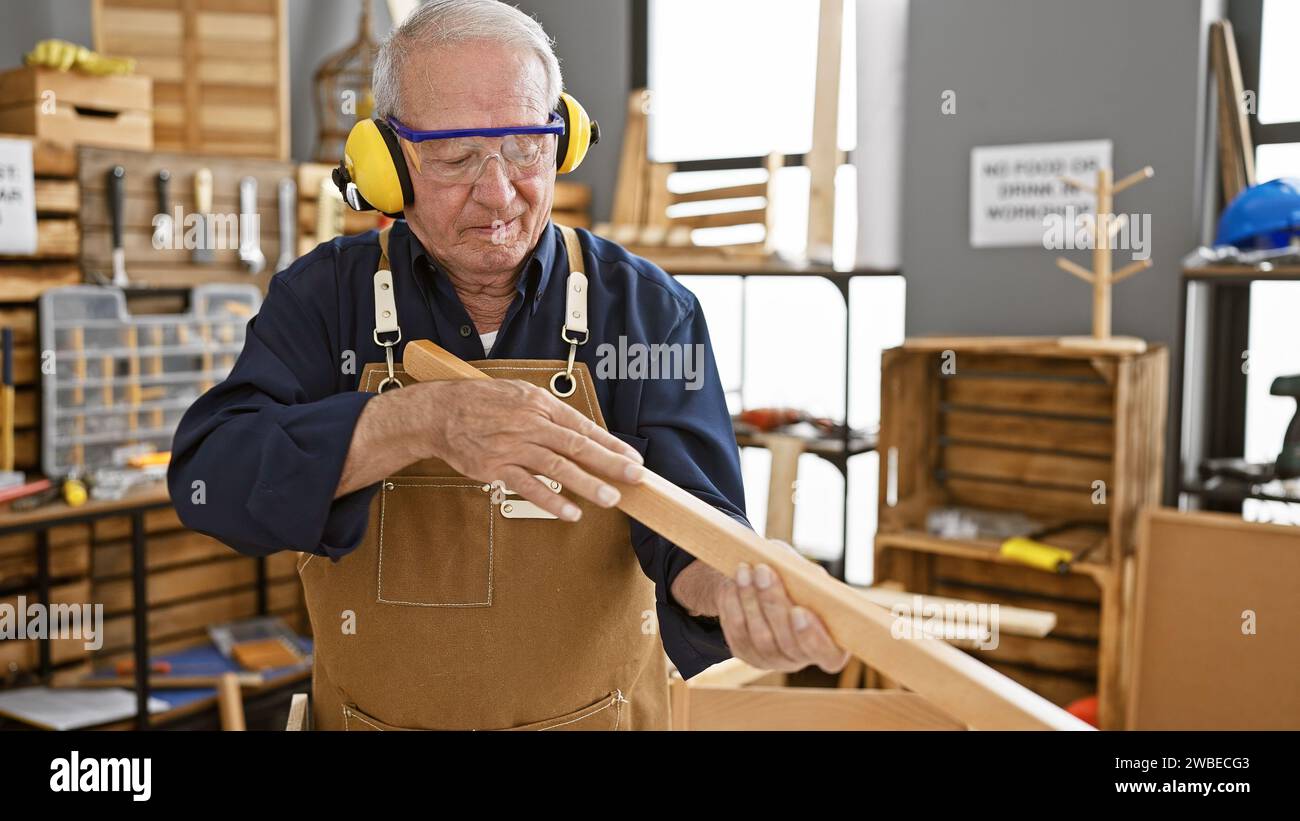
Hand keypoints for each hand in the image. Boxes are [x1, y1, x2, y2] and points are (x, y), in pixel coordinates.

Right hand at [416, 378, 644, 520]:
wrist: (441, 412)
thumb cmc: (482, 402)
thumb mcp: (521, 394)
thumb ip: (550, 413)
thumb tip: (581, 434)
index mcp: (541, 405)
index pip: (583, 427)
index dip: (611, 444)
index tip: (633, 458)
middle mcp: (530, 424)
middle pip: (577, 446)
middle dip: (609, 463)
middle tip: (634, 477)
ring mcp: (514, 447)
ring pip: (557, 468)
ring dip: (586, 484)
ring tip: (609, 498)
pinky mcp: (497, 468)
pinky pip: (528, 487)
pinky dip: (551, 500)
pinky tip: (569, 512)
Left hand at [714, 541, 849, 673]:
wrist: (763, 584)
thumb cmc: (796, 580)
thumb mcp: (809, 576)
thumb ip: (811, 580)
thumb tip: (806, 578)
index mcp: (830, 646)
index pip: (828, 655)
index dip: (813, 636)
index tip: (799, 610)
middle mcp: (802, 659)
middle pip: (788, 643)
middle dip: (773, 603)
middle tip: (763, 571)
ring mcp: (772, 660)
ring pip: (760, 637)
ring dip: (750, 600)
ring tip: (745, 570)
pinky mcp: (746, 654)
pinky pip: (738, 634)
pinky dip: (733, 605)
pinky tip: (733, 582)